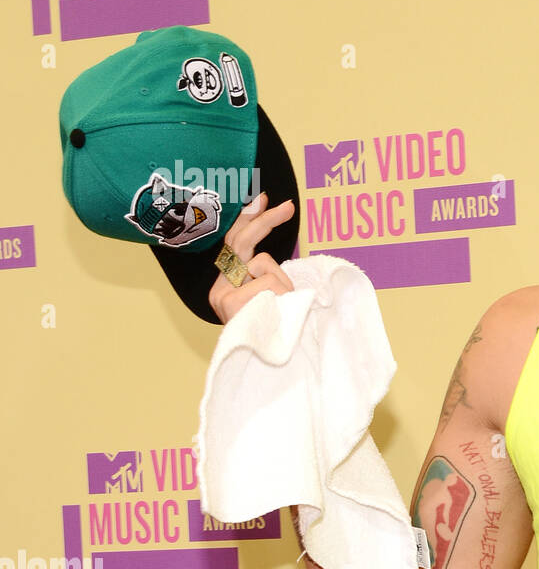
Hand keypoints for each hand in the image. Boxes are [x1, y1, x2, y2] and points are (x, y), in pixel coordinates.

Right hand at [207, 191, 296, 323]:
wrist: (270, 370)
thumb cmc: (276, 334)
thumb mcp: (274, 301)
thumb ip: (269, 278)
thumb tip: (276, 258)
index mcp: (227, 287)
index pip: (235, 243)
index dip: (248, 219)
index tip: (262, 198)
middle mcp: (220, 289)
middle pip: (241, 242)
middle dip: (263, 220)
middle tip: (287, 207)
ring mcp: (224, 296)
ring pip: (265, 265)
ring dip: (284, 283)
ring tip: (283, 310)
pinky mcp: (232, 302)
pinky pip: (270, 282)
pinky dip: (283, 294)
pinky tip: (278, 314)